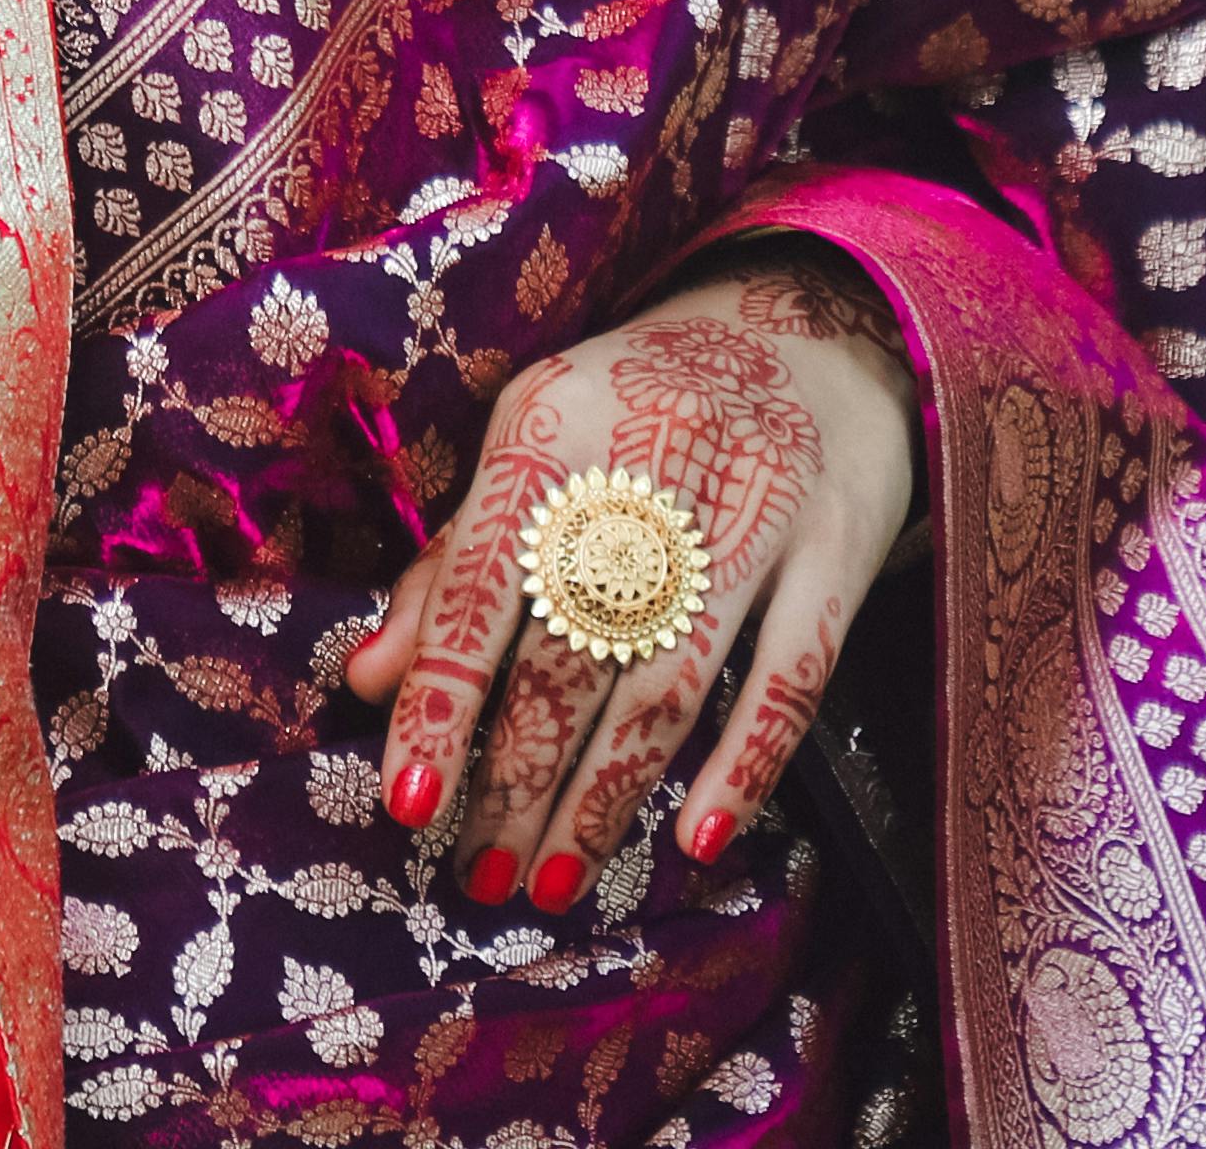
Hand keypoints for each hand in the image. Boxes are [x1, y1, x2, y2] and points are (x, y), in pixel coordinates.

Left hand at [342, 243, 916, 912]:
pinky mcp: (839, 543)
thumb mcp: (532, 446)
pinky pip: (791, 678)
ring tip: (552, 882)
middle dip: (517, 780)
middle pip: (570, 653)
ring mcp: (755, 504)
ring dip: (605, 799)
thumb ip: (452, 566)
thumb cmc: (637, 404)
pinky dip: (745, 767)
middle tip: (479, 877)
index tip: (408, 808)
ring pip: (669, 683)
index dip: (442, 706)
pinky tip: (698, 842)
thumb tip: (366, 681)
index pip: (479, 589)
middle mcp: (649, 460)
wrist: (813, 323)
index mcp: (549, 425)